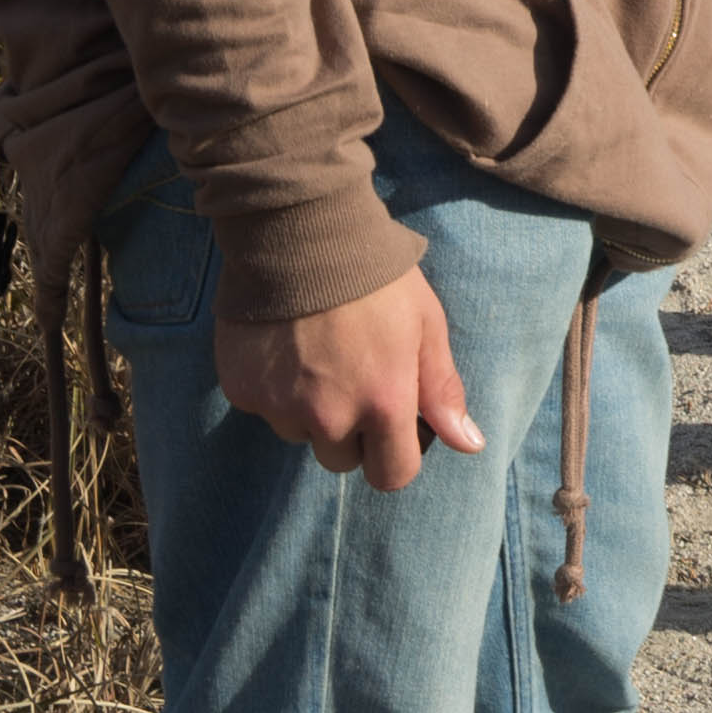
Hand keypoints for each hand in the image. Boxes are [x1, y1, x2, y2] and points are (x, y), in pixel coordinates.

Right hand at [214, 266, 478, 490]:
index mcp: (384, 403)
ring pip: (299, 434)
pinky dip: (275, 389)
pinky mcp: (242, 392)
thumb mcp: (427, 325)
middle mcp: (329, 416)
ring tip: (319, 354)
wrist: (302, 236)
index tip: (397, 427)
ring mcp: (280, 407)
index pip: (392, 476)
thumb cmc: (378, 278)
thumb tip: (469, 444)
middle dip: (352, 433)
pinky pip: (265, 408)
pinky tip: (286, 347)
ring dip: (310, 410)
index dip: (398, 456)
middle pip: (341, 460)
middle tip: (354, 379)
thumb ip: (442, 390)